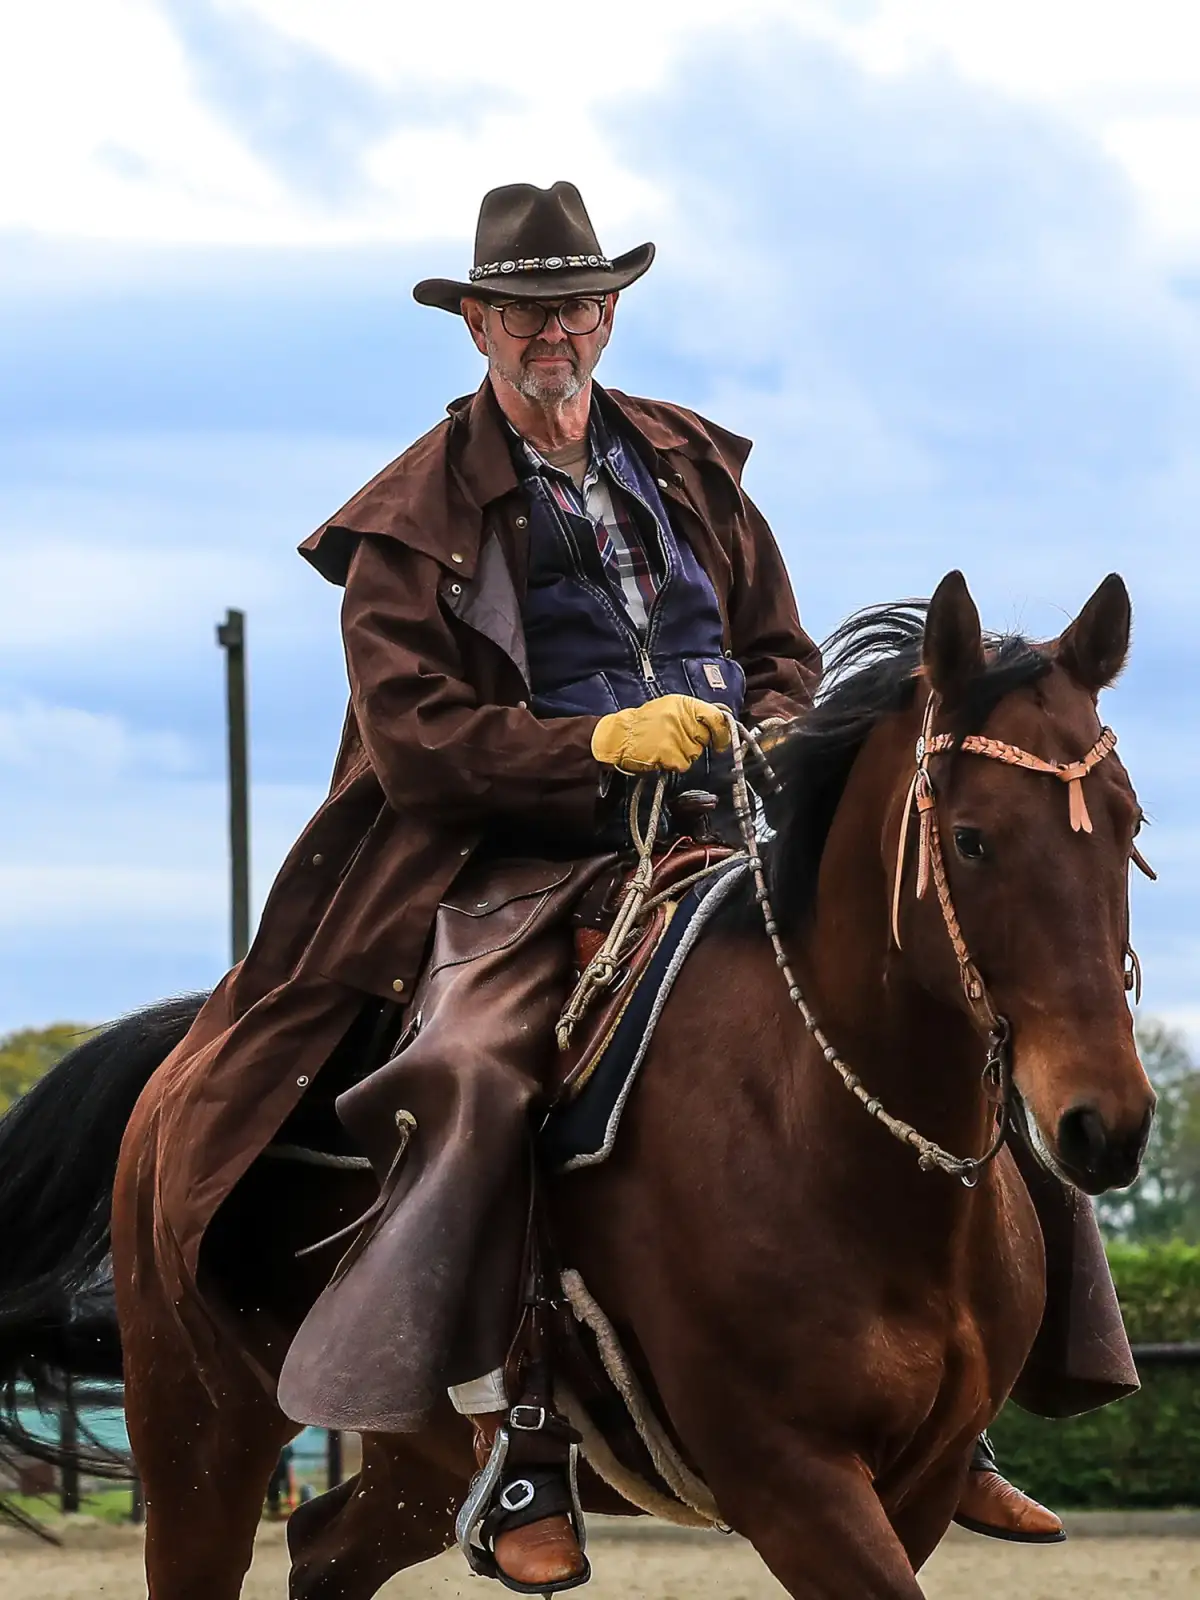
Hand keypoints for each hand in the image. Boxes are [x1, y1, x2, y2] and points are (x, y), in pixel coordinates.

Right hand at [591, 695, 731, 774]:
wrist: (619, 736)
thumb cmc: (643, 723)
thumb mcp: (669, 707)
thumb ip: (692, 713)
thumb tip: (717, 721)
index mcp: (683, 704)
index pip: (715, 717)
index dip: (723, 731)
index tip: (722, 741)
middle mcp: (681, 718)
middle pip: (705, 738)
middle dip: (696, 743)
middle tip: (678, 741)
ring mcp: (675, 736)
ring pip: (695, 753)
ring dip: (683, 754)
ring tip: (666, 746)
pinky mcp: (669, 753)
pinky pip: (683, 764)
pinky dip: (674, 764)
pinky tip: (662, 755)